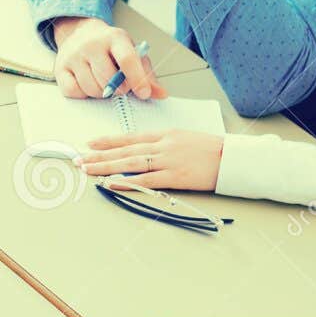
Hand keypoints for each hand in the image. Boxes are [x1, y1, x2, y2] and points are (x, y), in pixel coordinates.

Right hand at [51, 18, 165, 100]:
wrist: (81, 34)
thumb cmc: (112, 48)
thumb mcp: (133, 53)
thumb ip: (147, 74)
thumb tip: (161, 94)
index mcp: (115, 38)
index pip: (127, 59)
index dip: (137, 79)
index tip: (144, 94)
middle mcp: (91, 44)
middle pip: (107, 77)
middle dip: (118, 89)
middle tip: (120, 87)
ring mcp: (73, 55)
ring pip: (91, 88)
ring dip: (102, 93)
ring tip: (105, 84)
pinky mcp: (60, 68)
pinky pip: (73, 91)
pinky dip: (84, 94)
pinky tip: (89, 85)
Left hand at [78, 130, 221, 189]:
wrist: (235, 159)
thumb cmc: (216, 150)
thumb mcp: (189, 138)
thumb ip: (168, 143)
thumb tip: (149, 151)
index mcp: (168, 134)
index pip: (132, 137)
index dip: (110, 140)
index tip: (92, 142)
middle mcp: (164, 145)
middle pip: (126, 150)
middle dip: (100, 154)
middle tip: (80, 158)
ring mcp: (169, 161)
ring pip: (130, 163)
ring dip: (106, 167)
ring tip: (88, 169)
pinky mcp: (175, 177)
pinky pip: (146, 179)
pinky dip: (127, 180)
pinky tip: (112, 182)